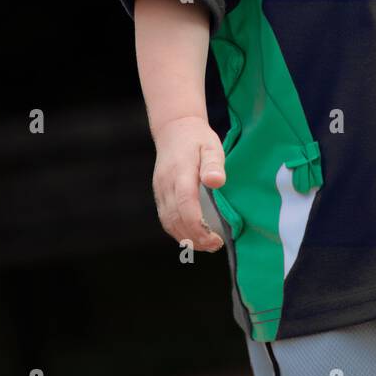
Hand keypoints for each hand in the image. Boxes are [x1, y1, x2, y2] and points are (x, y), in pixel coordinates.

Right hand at [152, 115, 226, 253]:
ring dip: (186, 238)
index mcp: (181, 172)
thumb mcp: (212, 145)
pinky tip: (192, 236)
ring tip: (207, 245)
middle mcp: (166, 184)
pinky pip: (165, 218)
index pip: (185, 205)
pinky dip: (177, 231)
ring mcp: (160, 189)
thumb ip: (214, 164)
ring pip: (168, 222)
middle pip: (176, 219)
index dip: (198, 227)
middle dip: (195, 238)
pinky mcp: (159, 194)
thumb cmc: (198, 139)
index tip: (215, 239)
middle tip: (215, 246)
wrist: (174, 129)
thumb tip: (217, 181)